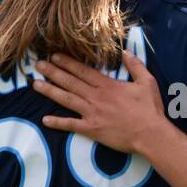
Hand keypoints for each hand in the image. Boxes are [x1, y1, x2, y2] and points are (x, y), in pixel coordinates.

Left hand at [34, 51, 167, 154]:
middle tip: (38, 65)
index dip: (67, 62)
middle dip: (53, 72)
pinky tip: (45, 120)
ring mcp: (92, 113)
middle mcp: (96, 97)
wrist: (150, 134)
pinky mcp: (91, 129)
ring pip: (66, 99)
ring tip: (36, 84)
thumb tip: (126, 52)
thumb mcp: (147, 82)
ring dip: (50, 91)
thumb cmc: (149, 109)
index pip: (83, 70)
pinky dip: (57, 122)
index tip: (54, 56)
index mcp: (108, 85)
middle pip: (70, 82)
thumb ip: (135, 66)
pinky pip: (71, 125)